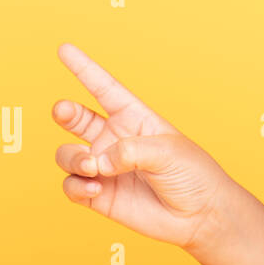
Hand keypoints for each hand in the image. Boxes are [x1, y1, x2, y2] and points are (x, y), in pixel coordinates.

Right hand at [53, 42, 232, 251]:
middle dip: (65, 111)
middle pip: (76, 118)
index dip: (84, 69)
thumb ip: (130, 151)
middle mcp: (114, 139)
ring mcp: (104, 167)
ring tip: (94, 167)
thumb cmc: (192, 174)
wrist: (199, 215)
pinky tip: (93, 188)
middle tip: (64, 110)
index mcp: (135, 118)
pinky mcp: (98, 194)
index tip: (64, 49)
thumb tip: (97, 162)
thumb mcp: (169, 151)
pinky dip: (76, 185)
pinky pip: (71, 185)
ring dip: (74, 157)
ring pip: (68, 154)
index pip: (104, 89)